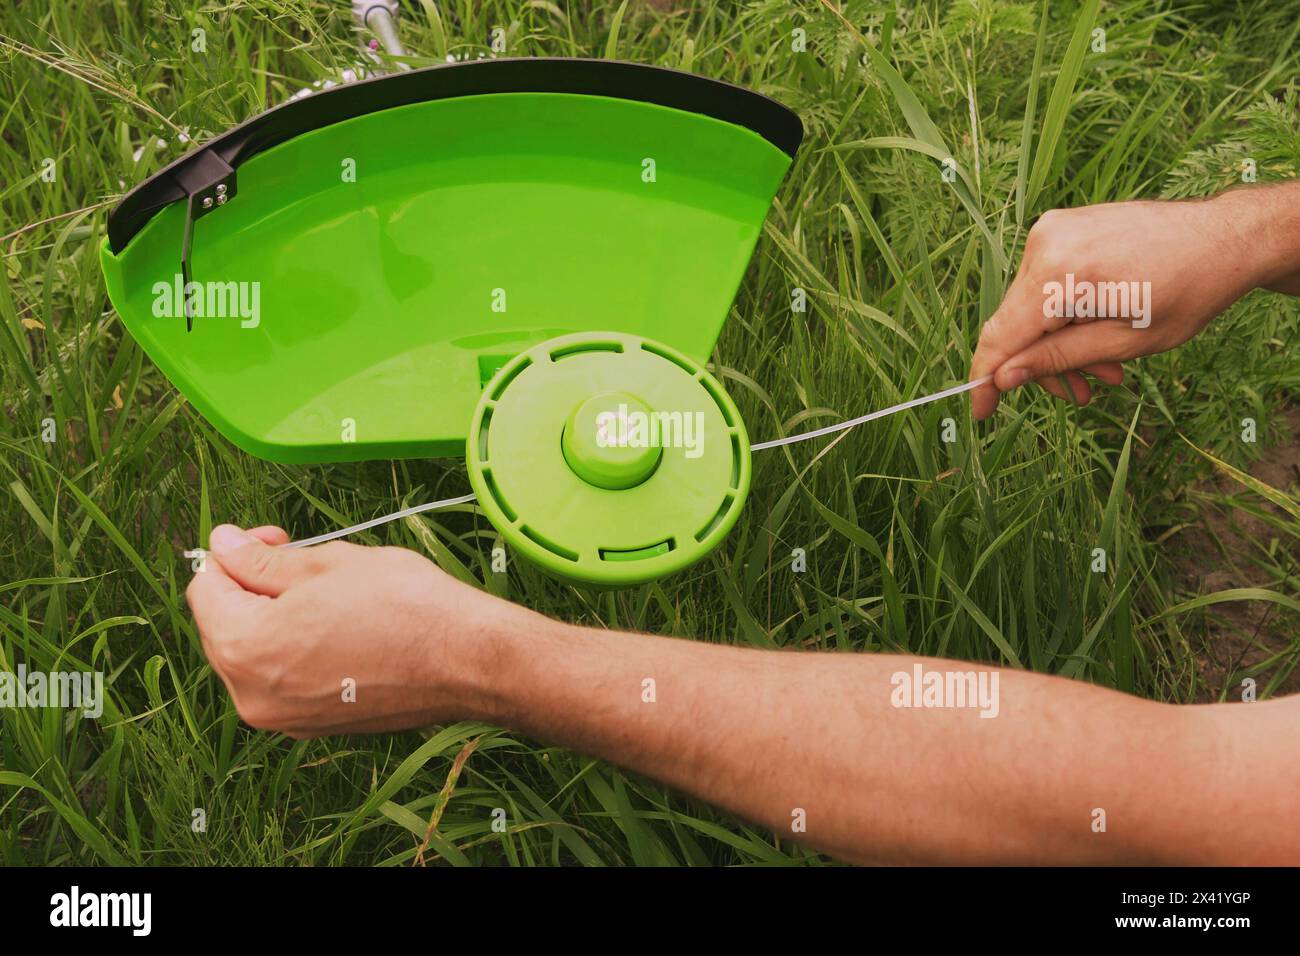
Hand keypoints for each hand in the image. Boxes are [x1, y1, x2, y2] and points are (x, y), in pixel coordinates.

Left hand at [186, 525, 518, 737]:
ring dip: (272, 619)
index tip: (275, 538)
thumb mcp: (327, 563)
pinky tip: (337, 628)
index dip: (234, 552)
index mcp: (245, 646)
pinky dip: (294, 651)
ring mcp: (281, 718)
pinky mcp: (312, 727)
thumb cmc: (404, 606)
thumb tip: (222, 544)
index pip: (205, 588)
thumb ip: (262, 559)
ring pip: (251, 655)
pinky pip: (281, 681)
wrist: (466, 661)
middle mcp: (251, 694)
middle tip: (298, 558)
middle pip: (221, 626)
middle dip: (250, 588)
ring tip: (326, 595)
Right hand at [969, 189, 1292, 419]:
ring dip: (1062, 344)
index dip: (985, 379)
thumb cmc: (1189, 291)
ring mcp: (1054, 230)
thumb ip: (1058, 359)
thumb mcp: (1124, 342)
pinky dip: (1068, 315)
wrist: (1225, 237)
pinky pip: (1048, 284)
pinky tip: (1100, 332)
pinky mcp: (1065, 227)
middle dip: (1044, 366)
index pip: (1002, 336)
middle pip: (1017, 324)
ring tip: (1107, 370)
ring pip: (1034, 308)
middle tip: (1083, 394)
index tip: (981, 412)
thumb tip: (1003, 380)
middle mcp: (1047, 244)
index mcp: (1061, 274)